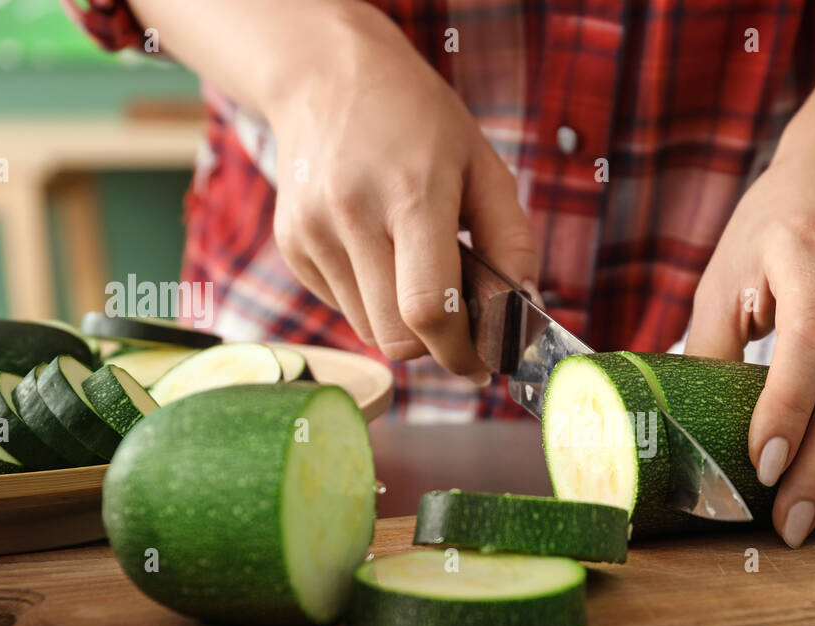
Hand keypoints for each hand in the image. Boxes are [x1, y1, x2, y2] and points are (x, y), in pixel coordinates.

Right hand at [265, 4, 537, 380]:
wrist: (327, 75)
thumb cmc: (419, 121)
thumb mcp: (483, 165)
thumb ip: (512, 241)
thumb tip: (523, 307)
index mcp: (412, 194)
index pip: (429, 310)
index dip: (460, 351)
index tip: (483, 361)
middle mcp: (352, 216)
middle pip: (396, 337)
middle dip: (437, 347)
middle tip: (461, 328)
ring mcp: (313, 232)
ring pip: (369, 331)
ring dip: (403, 325)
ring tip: (418, 275)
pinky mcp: (291, 245)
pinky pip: (342, 309)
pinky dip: (372, 302)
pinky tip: (381, 255)